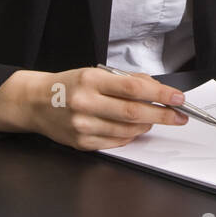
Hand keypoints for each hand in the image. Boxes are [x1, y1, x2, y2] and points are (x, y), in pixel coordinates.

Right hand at [0, 66, 189, 150]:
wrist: (35, 102)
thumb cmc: (70, 85)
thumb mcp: (96, 73)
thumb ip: (126, 81)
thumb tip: (157, 91)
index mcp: (91, 80)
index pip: (134, 88)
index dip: (160, 94)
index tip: (178, 98)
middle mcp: (85, 103)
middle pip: (133, 113)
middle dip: (162, 115)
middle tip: (179, 116)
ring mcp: (82, 126)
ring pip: (127, 131)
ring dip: (147, 126)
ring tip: (154, 120)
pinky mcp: (81, 143)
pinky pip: (116, 142)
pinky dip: (131, 136)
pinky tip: (135, 129)